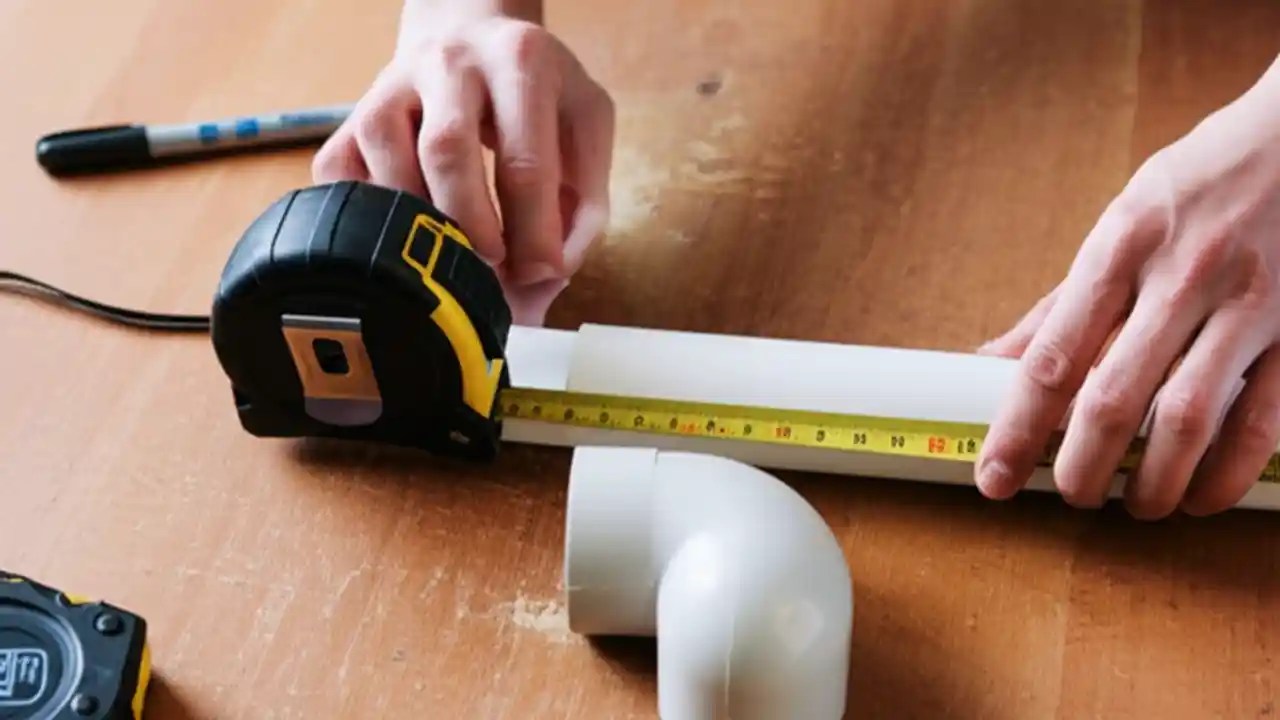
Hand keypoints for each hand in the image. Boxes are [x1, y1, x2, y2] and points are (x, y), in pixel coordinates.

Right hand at [312, 4, 614, 324]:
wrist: (470, 37)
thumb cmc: (535, 96)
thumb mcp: (584, 128)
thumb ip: (583, 204)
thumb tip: (547, 275)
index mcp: (520, 62)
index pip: (525, 161)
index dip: (533, 231)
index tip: (540, 272)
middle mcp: (449, 64)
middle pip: (446, 153)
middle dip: (472, 227)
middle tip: (492, 266)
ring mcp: (390, 87)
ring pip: (387, 166)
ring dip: (421, 227)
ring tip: (452, 249)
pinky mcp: (351, 116)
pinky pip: (342, 176)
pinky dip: (368, 217)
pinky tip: (404, 228)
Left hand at [975, 65, 1279, 518]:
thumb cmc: (1206, 180)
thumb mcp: (1125, 219)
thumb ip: (1064, 301)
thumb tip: (995, 362)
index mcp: (1123, 242)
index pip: (1054, 354)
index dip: (1017, 426)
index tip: (993, 474)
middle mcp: (1184, 272)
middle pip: (1114, 397)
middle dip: (1081, 465)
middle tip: (1068, 494)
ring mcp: (1251, 301)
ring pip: (1189, 419)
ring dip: (1153, 481)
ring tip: (1133, 506)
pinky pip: (1261, 421)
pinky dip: (1227, 473)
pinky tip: (1202, 495)